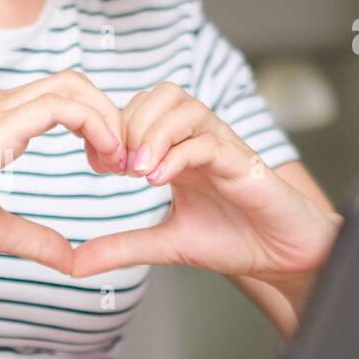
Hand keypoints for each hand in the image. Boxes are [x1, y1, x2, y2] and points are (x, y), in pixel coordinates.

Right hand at [0, 71, 126, 273]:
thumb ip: (34, 238)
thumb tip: (70, 260)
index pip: (62, 99)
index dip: (96, 125)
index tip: (110, 167)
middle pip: (74, 83)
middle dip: (110, 116)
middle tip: (125, 164)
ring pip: (72, 86)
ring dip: (108, 119)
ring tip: (119, 163)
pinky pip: (61, 106)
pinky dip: (94, 125)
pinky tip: (103, 159)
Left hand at [71, 82, 340, 281]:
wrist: (285, 257)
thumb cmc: (235, 240)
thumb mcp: (165, 245)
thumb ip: (121, 248)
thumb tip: (74, 264)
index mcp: (179, 150)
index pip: (140, 110)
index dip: (112, 129)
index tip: (98, 166)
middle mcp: (201, 140)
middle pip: (161, 95)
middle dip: (130, 124)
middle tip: (117, 166)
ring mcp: (225, 147)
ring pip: (185, 108)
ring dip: (153, 133)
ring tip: (137, 170)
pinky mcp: (245, 164)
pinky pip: (208, 142)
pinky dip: (179, 155)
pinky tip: (159, 179)